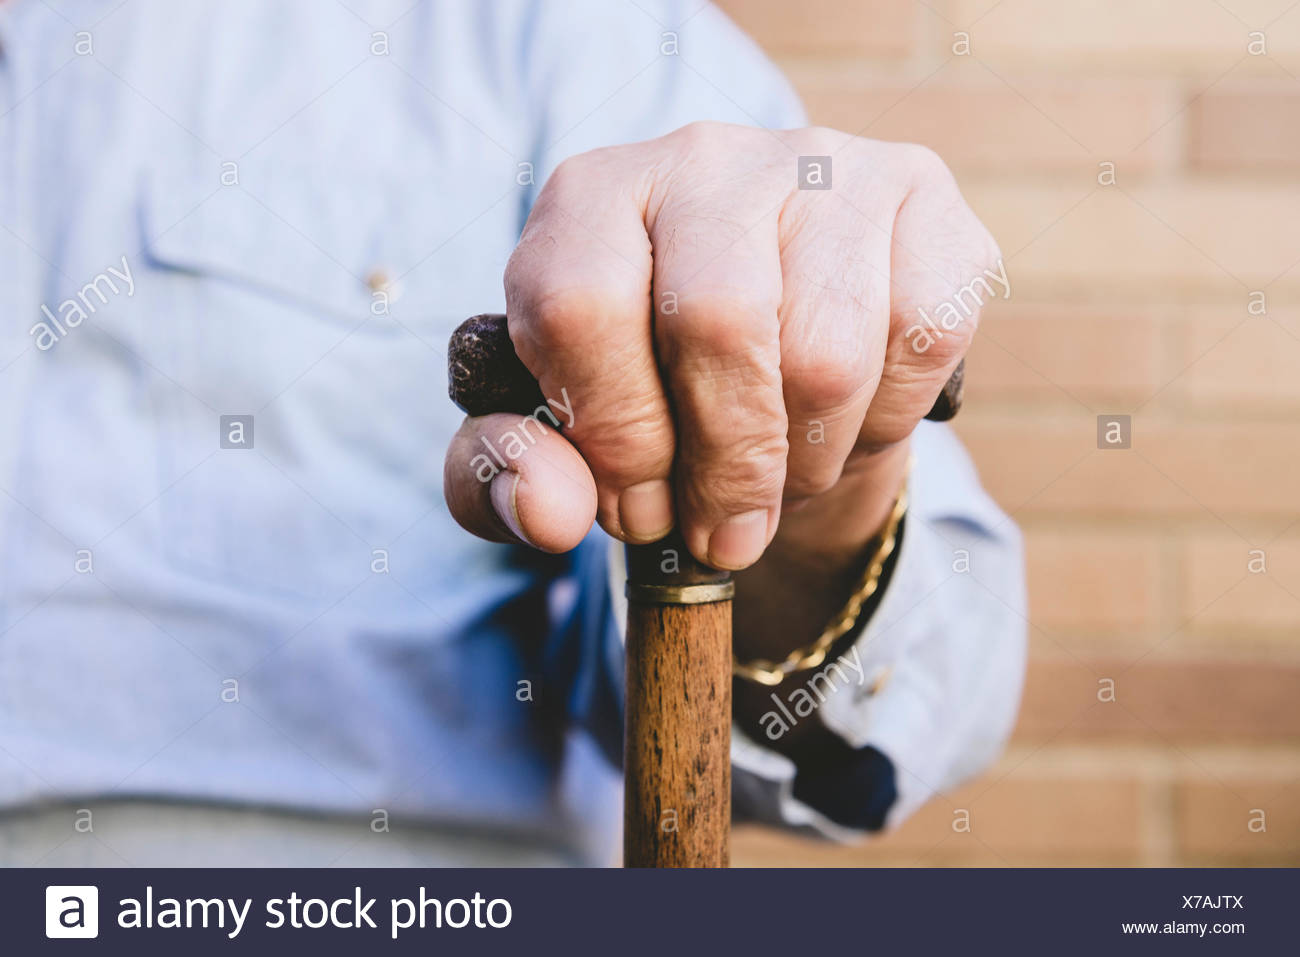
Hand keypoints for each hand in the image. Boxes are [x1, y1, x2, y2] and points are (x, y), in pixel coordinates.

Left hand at [445, 121, 999, 569]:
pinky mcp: (920, 194)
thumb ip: (511, 475)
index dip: (615, 435)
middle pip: (720, 324)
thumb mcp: (554, 432)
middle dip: (724, 468)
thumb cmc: (651, 390)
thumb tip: (545, 513)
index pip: (583, 308)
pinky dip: (884, 420)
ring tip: (781, 473)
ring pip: (829, 353)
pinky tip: (846, 418)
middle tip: (724, 532)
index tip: (638, 509)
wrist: (769, 343)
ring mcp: (823, 163)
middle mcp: (704, 158)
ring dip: (806, 462)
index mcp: (590, 200)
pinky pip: (923, 338)